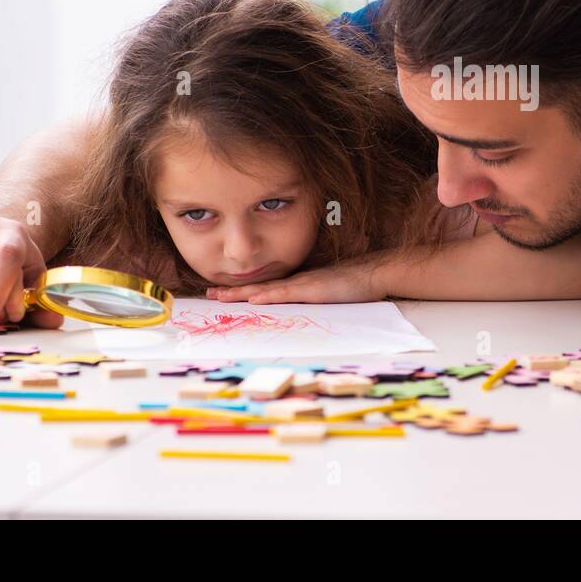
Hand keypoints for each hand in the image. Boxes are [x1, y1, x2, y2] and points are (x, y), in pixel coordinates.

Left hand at [205, 262, 385, 304]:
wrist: (372, 273)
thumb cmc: (353, 285)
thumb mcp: (326, 294)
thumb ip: (310, 299)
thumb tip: (295, 308)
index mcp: (297, 284)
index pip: (264, 288)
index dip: (242, 291)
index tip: (221, 293)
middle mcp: (295, 282)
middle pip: (258, 287)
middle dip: (232, 292)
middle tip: (208, 295)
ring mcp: (303, 284)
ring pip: (265, 289)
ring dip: (241, 293)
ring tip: (219, 297)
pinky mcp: (312, 289)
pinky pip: (286, 293)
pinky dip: (268, 296)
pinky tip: (253, 298)